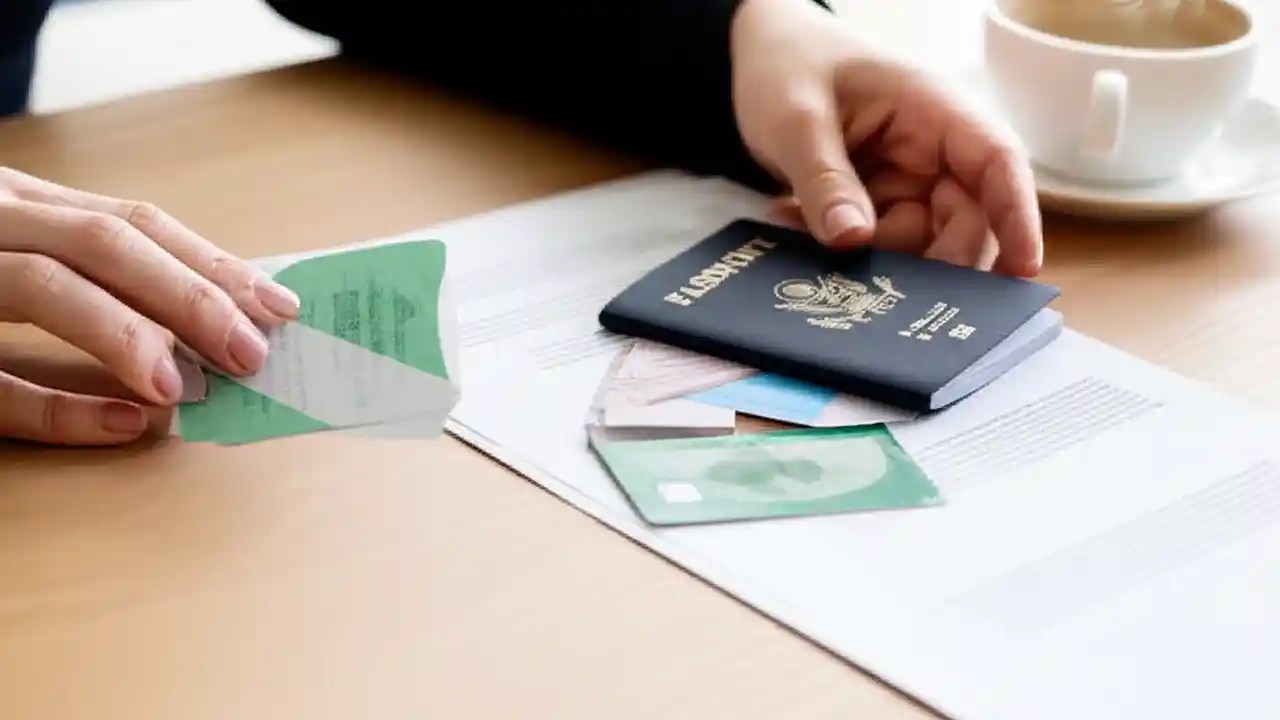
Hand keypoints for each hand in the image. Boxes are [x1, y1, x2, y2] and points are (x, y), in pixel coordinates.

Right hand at [0, 167, 298, 445]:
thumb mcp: (17, 246)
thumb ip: (92, 273)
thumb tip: (211, 324)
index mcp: (21, 204)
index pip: (132, 224)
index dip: (210, 265)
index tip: (280, 306)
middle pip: (101, 244)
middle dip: (187, 296)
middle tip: (251, 352)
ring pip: (40, 286)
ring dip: (125, 334)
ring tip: (186, 386)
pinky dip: (55, 406)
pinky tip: (121, 422)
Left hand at [729, 0, 1042, 275]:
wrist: (759, 59)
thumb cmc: (789, 66)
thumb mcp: (797, 119)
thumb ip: (825, 180)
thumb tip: (853, 240)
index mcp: (934, 111)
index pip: (997, 164)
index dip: (1018, 218)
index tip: (1023, 269)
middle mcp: (934, 152)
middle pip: (965, 223)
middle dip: (926, 259)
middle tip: (867, 276)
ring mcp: (908, 183)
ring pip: (920, 246)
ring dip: (869, 255)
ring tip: (799, 222)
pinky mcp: (880, 206)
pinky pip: (880, 247)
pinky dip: (843, 249)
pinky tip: (793, 221)